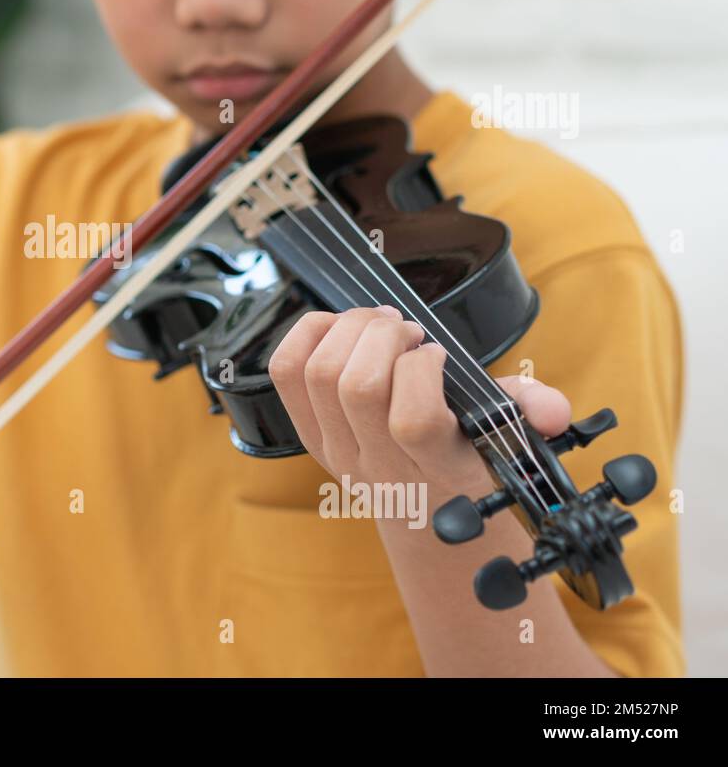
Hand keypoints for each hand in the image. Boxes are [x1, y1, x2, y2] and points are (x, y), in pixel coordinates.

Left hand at [269, 305, 571, 505]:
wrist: (425, 514)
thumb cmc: (466, 461)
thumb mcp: (506, 440)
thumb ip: (532, 415)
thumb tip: (553, 409)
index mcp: (432, 468)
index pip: (411, 420)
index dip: (423, 372)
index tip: (438, 355)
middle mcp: (376, 464)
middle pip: (356, 386)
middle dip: (383, 337)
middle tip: (406, 330)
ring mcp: (335, 450)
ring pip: (319, 374)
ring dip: (351, 330)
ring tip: (380, 325)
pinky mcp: (307, 433)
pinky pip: (286, 371)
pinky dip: (310, 333)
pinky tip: (342, 328)